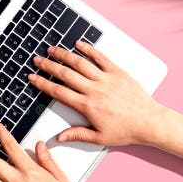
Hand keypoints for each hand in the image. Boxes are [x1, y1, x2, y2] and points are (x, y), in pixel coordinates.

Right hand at [28, 41, 165, 145]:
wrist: (150, 122)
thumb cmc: (126, 131)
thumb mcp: (99, 138)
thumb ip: (77, 135)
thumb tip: (59, 137)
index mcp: (87, 106)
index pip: (59, 92)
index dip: (43, 84)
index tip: (33, 78)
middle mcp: (94, 90)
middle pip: (66, 74)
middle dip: (49, 66)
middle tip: (37, 60)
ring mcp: (106, 79)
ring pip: (80, 63)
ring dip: (64, 55)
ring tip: (52, 49)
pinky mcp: (118, 72)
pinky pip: (101, 57)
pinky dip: (89, 49)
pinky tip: (79, 43)